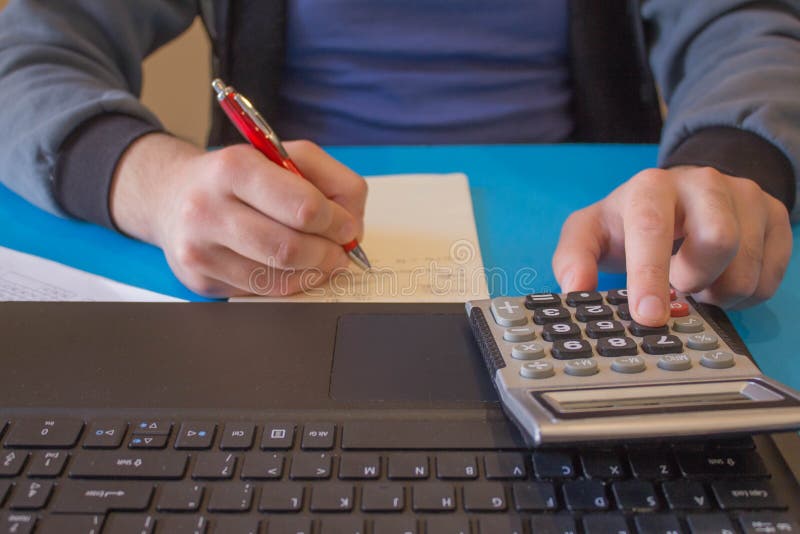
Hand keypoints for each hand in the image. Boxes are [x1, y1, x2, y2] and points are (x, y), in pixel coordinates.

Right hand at [110, 135, 366, 296]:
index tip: (347, 226)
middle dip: (328, 254)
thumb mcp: (283, 156)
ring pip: (277, 278)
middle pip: (289, 249)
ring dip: (313, 273)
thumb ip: (329, 179)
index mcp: (235, 168)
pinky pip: (261, 293)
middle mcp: (208, 208)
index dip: (337, 222)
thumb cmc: (236, 177)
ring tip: (321, 259)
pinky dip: (289, 284)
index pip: (303, 207)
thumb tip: (352, 224)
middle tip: (339, 250)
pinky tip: (293, 269)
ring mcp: (200, 249)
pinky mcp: (200, 280)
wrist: (172, 195)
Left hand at [552, 166, 792, 324]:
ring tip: (695, 282)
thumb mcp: (590, 233)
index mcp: (651, 187)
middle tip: (677, 286)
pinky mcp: (774, 216)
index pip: (653, 228)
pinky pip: (769, 277)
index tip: (648, 315)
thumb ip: (572, 259)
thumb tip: (575, 289)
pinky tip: (720, 279)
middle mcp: (703, 183)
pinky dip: (744, 294)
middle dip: (695, 280)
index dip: (650, 275)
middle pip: (718, 241)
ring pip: (746, 267)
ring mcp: (744, 196)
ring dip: (718, 293)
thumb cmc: (629, 221)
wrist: (678, 195)